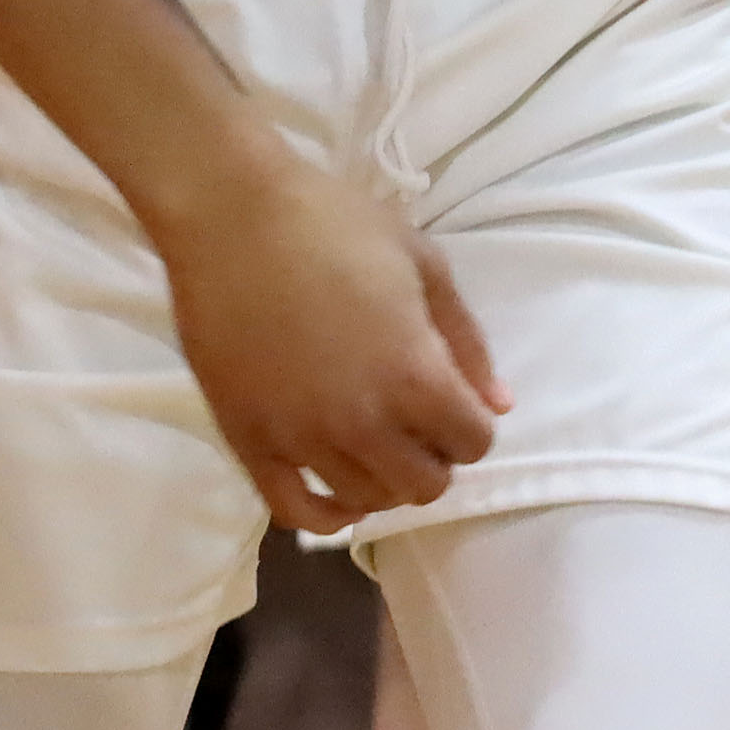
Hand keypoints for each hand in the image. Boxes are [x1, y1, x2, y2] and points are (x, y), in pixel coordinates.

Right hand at [157, 150, 510, 534]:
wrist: (231, 215)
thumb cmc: (334, 223)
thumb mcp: (423, 264)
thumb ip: (466, 342)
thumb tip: (498, 405)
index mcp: (413, 375)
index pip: (472, 442)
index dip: (470, 424)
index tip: (451, 401)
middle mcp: (362, 423)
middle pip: (424, 486)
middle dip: (432, 457)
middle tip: (413, 421)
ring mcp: (302, 439)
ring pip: (366, 501)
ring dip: (382, 478)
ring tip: (372, 440)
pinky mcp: (250, 443)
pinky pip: (296, 512)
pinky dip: (326, 514)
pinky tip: (336, 492)